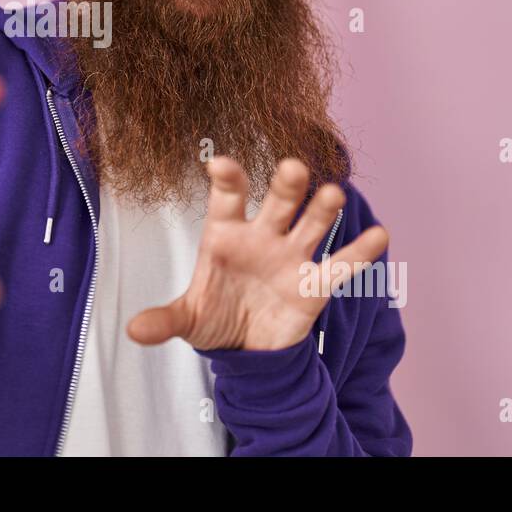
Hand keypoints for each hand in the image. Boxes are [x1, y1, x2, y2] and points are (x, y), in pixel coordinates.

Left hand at [127, 156, 389, 351]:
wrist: (245, 348)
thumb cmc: (214, 316)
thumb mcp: (186, 319)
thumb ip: (165, 320)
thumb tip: (134, 330)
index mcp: (225, 234)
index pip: (227, 199)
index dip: (226, 179)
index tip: (219, 163)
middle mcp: (263, 236)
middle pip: (277, 201)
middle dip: (286, 184)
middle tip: (292, 167)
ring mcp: (292, 255)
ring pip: (312, 222)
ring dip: (323, 209)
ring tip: (332, 193)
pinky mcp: (315, 283)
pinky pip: (341, 265)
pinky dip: (360, 251)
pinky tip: (377, 235)